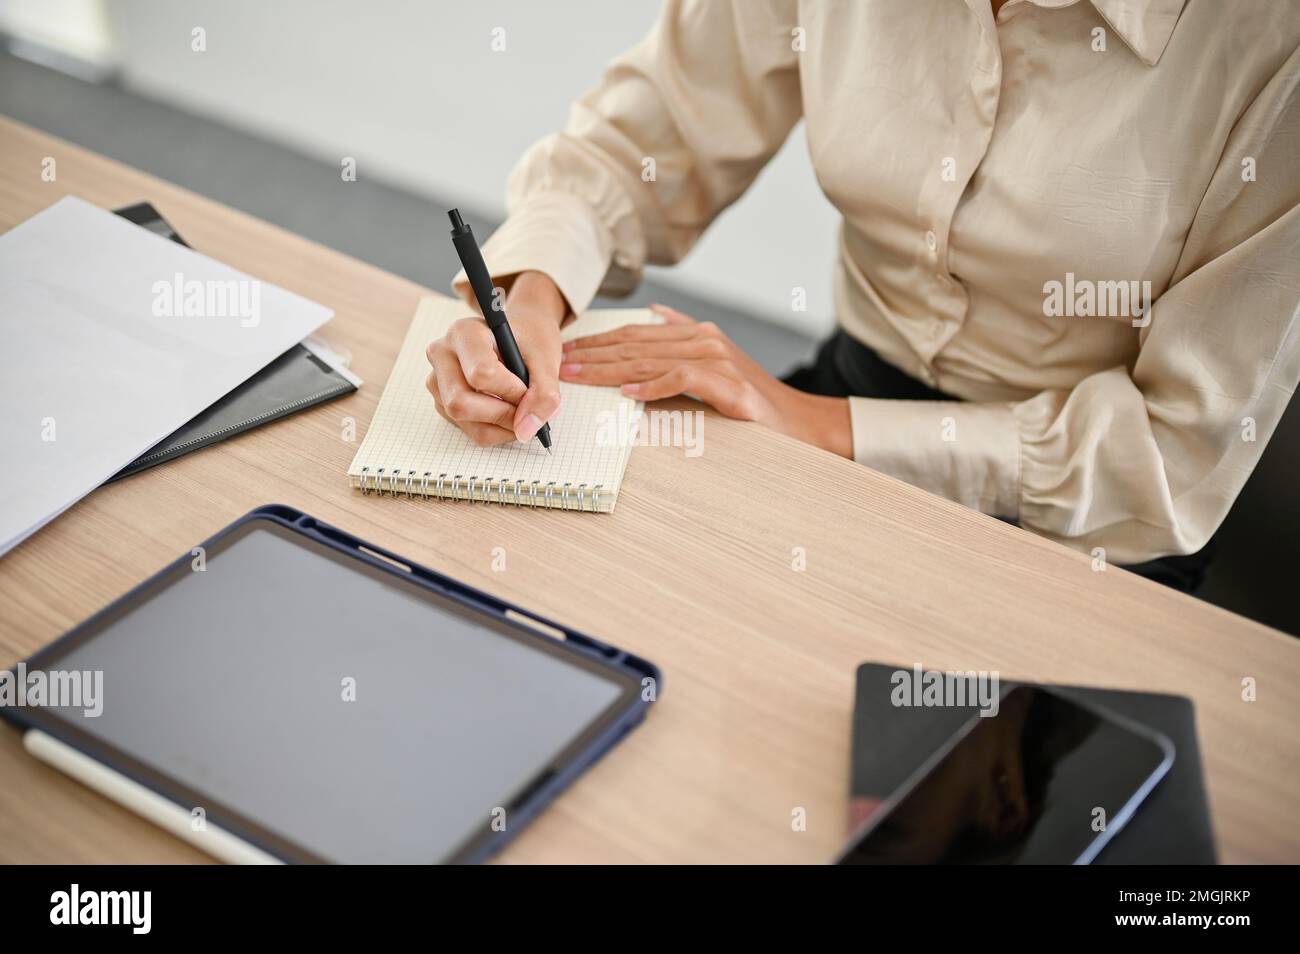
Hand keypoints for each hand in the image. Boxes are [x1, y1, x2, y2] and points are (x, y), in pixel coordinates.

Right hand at [425, 271, 565, 445]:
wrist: (521, 335)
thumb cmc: (530, 341)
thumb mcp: (546, 360)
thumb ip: (543, 394)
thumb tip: (526, 431)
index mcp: (464, 332)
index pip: (480, 374)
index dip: (510, 391)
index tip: (529, 390)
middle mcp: (443, 354)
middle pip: (460, 403)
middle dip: (501, 415)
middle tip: (526, 410)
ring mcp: (438, 380)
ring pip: (465, 422)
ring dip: (501, 426)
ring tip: (520, 410)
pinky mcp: (443, 402)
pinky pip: (469, 430)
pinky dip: (496, 430)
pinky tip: (507, 411)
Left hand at [559, 303, 852, 457]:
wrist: (799, 422)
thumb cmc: (753, 400)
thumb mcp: (718, 362)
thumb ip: (686, 337)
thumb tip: (657, 314)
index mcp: (697, 333)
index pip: (636, 334)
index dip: (598, 343)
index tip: (565, 354)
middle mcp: (705, 339)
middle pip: (635, 345)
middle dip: (593, 355)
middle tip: (558, 366)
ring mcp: (718, 359)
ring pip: (650, 360)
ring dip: (609, 369)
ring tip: (578, 376)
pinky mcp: (728, 385)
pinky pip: (681, 379)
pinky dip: (652, 385)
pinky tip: (627, 392)